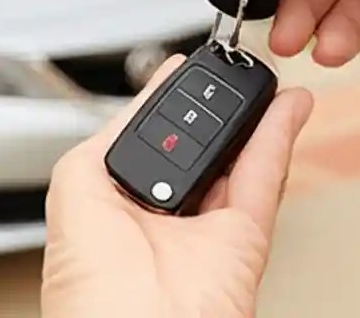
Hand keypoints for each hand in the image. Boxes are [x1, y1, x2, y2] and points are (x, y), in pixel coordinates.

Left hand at [41, 57, 313, 317]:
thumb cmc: (89, 292)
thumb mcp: (74, 188)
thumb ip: (107, 142)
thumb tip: (135, 107)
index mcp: (112, 203)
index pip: (144, 140)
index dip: (163, 102)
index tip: (181, 66)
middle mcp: (158, 215)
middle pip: (194, 146)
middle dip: (210, 106)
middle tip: (225, 67)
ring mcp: (203, 229)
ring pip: (234, 159)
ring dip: (249, 116)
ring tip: (258, 76)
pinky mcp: (242, 242)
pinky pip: (260, 179)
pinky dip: (275, 139)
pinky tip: (284, 107)